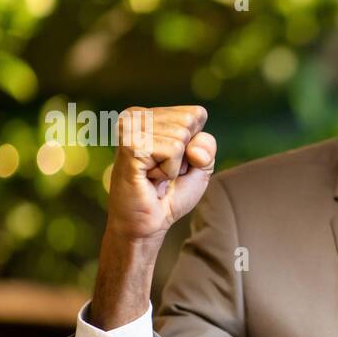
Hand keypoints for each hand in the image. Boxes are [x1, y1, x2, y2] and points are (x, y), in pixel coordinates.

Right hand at [105, 105, 215, 242]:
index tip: (173, 162)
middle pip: (189, 121)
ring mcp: (130, 128)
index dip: (195, 145)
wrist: (148, 222)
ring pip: (181, 136)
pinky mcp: (130, 144)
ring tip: (154, 175)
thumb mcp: (200, 165)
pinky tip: (149, 177)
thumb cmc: (170, 193)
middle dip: (184, 155)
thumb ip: (207, 146)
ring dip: (174, 165)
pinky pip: (172, 150)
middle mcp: (135, 115)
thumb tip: (193, 148)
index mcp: (149, 113)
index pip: (196, 114)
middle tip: (162, 171)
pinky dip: (168, 170)